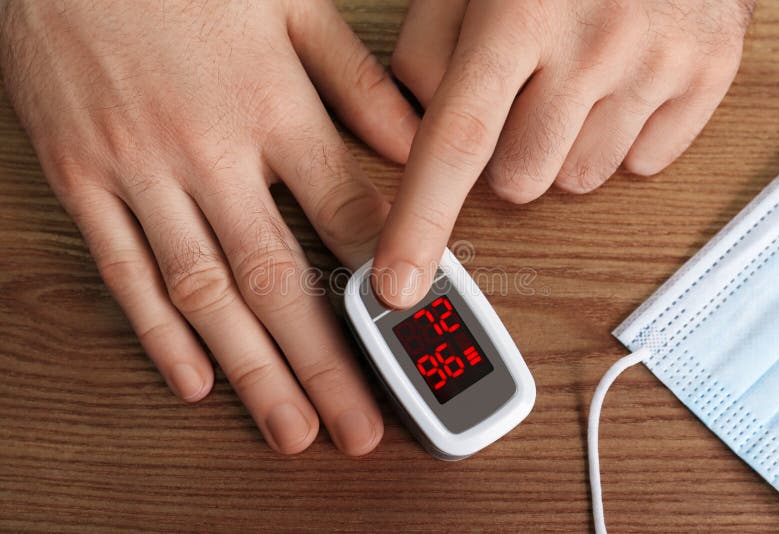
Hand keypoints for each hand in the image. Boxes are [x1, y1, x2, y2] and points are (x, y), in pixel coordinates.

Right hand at [0, 0, 418, 454]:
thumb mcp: (292, 3)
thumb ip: (356, 82)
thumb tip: (414, 146)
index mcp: (270, 101)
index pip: (346, 209)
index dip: (386, 276)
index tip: (412, 331)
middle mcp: (207, 148)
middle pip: (277, 276)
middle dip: (323, 361)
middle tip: (354, 427)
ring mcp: (137, 170)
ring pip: (203, 292)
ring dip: (250, 370)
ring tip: (289, 426)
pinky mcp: (80, 179)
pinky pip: (124, 271)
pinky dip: (159, 333)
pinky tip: (195, 381)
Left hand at [373, 0, 753, 307]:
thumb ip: (427, 53)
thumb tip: (418, 135)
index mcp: (518, 13)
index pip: (455, 143)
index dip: (421, 222)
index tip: (399, 281)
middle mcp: (593, 44)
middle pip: (521, 181)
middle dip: (507, 162)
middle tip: (520, 102)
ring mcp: (659, 61)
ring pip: (580, 180)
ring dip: (562, 150)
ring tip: (572, 84)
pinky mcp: (709, 72)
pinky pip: (645, 163)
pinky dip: (620, 139)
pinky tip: (616, 86)